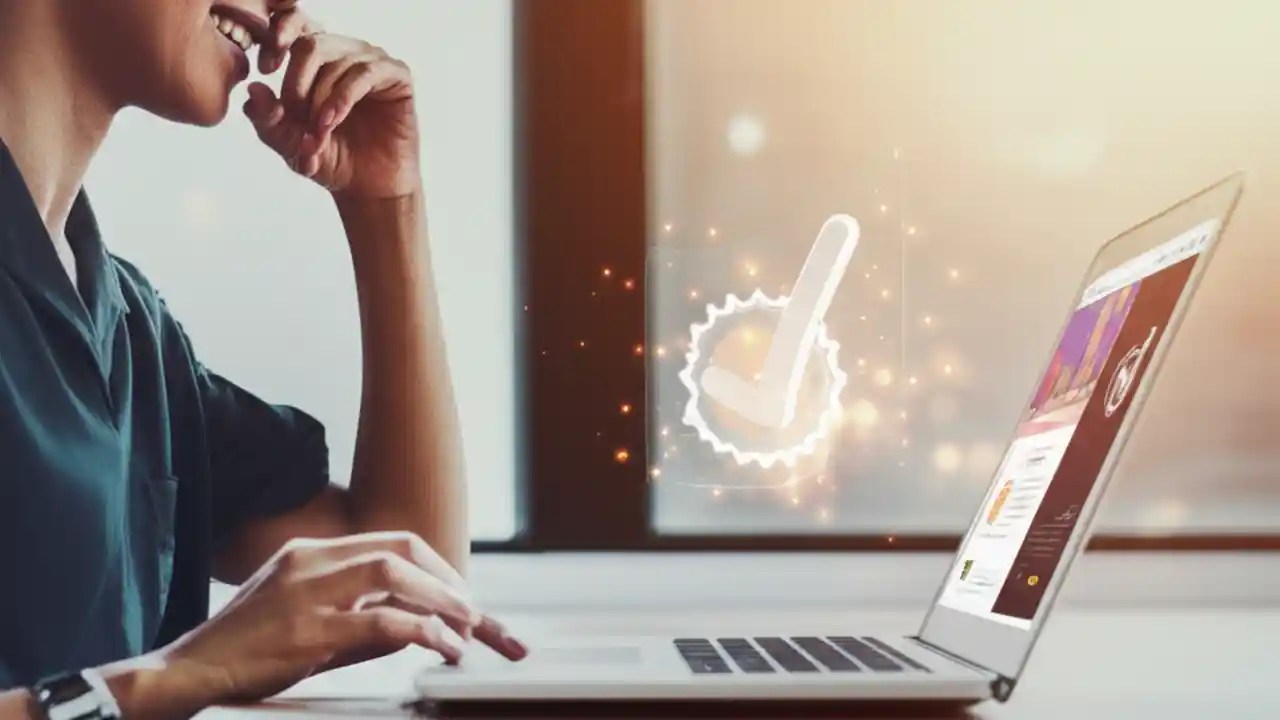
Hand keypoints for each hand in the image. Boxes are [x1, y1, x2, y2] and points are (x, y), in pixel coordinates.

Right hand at [127, 532, 526, 711]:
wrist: (187, 672)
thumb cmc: (247, 651)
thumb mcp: (307, 621)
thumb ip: (359, 619)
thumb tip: (417, 628)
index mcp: (311, 551)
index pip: (392, 543)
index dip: (437, 568)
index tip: (463, 597)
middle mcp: (312, 560)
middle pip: (402, 550)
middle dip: (449, 579)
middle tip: (477, 614)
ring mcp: (307, 591)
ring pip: (395, 573)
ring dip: (442, 598)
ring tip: (469, 628)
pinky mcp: (307, 629)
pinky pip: (380, 620)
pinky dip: (422, 630)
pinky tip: (443, 647)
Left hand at [244, 4, 419, 197]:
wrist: (369, 188)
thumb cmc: (331, 159)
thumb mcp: (289, 142)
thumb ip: (268, 118)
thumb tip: (253, 90)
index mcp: (317, 59)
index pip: (296, 24)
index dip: (278, 37)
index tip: (266, 68)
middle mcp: (346, 53)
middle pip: (310, 44)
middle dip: (296, 84)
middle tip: (295, 118)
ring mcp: (373, 62)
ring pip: (336, 61)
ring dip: (320, 102)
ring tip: (317, 134)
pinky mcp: (397, 76)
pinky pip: (365, 73)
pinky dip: (343, 97)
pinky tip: (332, 120)